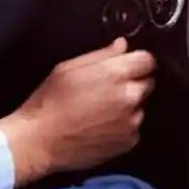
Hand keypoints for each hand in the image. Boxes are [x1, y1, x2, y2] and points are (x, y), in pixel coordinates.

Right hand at [0, 38, 155, 185]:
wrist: (40, 141)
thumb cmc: (50, 101)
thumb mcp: (68, 68)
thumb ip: (101, 55)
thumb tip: (122, 45)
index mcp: (116, 74)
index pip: (147, 59)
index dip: (136, 60)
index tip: (126, 64)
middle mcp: (130, 97)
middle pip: (147, 82)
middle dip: (133, 81)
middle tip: (107, 87)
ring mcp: (132, 122)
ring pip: (140, 106)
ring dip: (128, 104)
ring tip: (100, 109)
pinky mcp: (128, 142)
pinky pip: (133, 127)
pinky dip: (123, 125)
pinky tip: (101, 125)